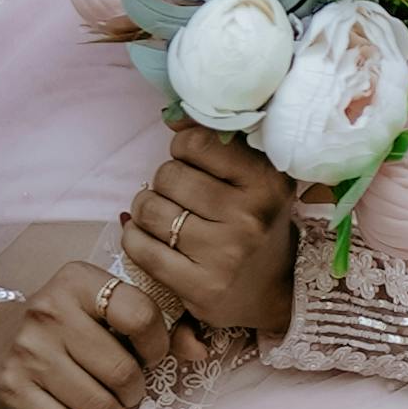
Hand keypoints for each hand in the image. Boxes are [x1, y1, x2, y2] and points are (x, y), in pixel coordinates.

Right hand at [0, 259, 163, 408]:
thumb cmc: (63, 329)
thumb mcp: (102, 311)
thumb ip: (156, 325)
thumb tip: (200, 350)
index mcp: (78, 282)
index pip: (140, 315)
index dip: (156, 345)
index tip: (149, 357)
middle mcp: (50, 311)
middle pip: (122, 370)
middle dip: (134, 391)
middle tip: (125, 392)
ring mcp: (28, 351)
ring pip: (99, 405)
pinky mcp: (13, 388)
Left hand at [125, 127, 300, 355]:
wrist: (271, 291)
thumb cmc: (253, 224)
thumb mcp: (253, 178)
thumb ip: (217, 142)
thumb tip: (173, 117)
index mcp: (266, 181)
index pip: (196, 142)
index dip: (183, 149)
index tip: (193, 164)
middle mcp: (249, 217)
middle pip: (168, 175)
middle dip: (164, 183)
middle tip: (178, 197)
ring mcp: (225, 254)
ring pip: (149, 209)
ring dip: (146, 210)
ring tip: (164, 218)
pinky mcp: (200, 286)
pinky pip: (140, 247)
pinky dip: (135, 238)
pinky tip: (150, 239)